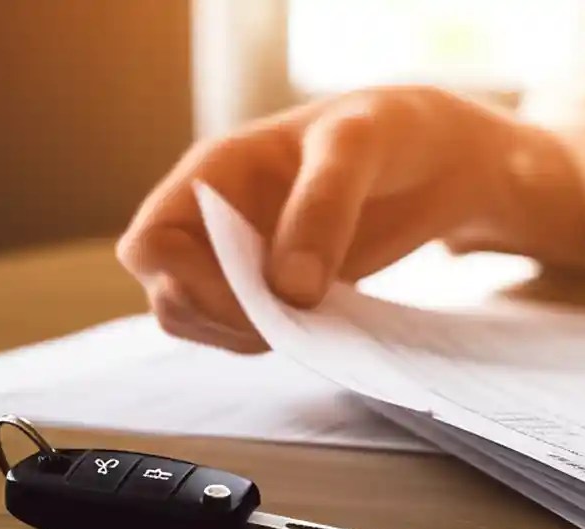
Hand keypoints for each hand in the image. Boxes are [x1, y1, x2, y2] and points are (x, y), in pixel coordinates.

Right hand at [117, 87, 584, 352]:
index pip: (149, 245)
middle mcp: (214, 219)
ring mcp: (242, 257)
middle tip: (293, 315)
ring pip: (201, 321)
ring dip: (243, 335)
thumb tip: (288, 293)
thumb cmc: (389, 132)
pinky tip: (323, 319)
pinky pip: (246, 332)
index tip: (256, 292)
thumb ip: (322, 210)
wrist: (436, 156)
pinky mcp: (277, 287)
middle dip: (218, 318)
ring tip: (314, 312)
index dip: (182, 281)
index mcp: (213, 174)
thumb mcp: (358, 149)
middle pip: (168, 295)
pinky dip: (274, 340)